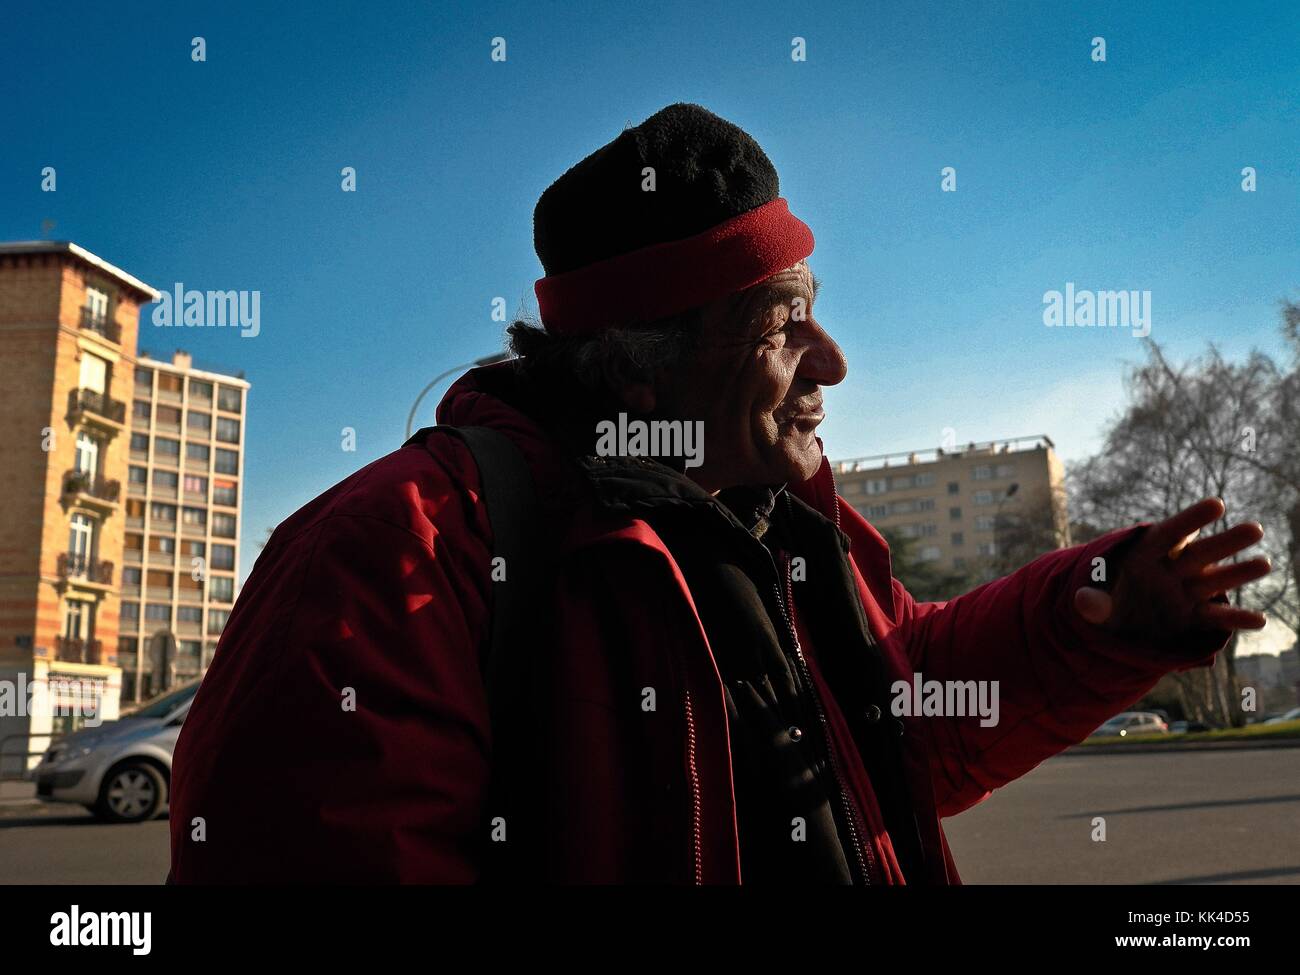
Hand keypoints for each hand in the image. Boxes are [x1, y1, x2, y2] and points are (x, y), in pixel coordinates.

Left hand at [1073, 498, 1269, 639]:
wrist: (1115, 623)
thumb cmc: (1106, 600)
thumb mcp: (1094, 602)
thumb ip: (1092, 601)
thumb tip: (1083, 600)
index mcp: (1145, 553)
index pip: (1170, 534)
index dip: (1191, 520)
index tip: (1217, 505)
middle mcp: (1171, 569)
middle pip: (1201, 553)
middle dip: (1227, 542)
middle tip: (1256, 529)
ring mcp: (1184, 592)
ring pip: (1214, 580)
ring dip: (1239, 573)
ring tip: (1264, 563)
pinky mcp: (1192, 617)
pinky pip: (1214, 617)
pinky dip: (1234, 619)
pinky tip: (1258, 620)